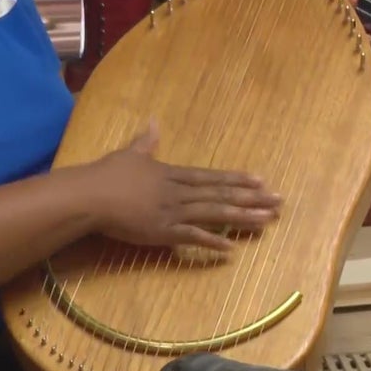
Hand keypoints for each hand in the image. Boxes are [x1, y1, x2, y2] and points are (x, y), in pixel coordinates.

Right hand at [83, 121, 281, 251]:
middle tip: (279, 201)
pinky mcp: (162, 232)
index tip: (261, 181)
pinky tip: (231, 248)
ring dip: (242, 218)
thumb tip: (154, 122)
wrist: (91, 195)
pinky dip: (212, 242)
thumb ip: (146, 141)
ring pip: (214, 214)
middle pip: (221, 195)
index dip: (237, 179)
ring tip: (267, 221)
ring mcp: (172, 213)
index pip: (212, 177)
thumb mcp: (130, 154)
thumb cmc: (107, 175)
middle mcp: (179, 192)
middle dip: (252, 198)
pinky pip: (192, 238)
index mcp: (172, 174)